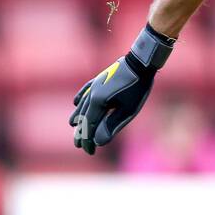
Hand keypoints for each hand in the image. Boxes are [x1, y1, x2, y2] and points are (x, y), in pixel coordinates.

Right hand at [69, 24, 173, 153]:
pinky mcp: (98, 79)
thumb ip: (112, 125)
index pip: (89, 127)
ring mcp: (93, 86)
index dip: (88, 141)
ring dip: (79, 118)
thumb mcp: (128, 110)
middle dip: (81, 133)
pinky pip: (85, 91)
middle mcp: (91, 94)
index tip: (90, 152)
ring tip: (74, 127)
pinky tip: (76, 103)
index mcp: (98, 103)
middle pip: (83, 118)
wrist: (140, 63)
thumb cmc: (137, 87)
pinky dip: (80, 100)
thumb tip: (98, 142)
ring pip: (82, 105)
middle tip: (80, 146)